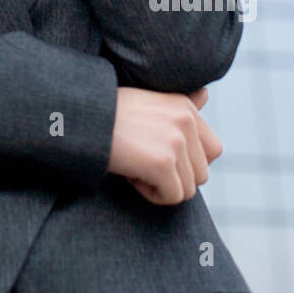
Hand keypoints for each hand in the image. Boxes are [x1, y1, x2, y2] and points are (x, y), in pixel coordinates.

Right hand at [107, 86, 222, 205]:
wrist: (80, 117)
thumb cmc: (108, 112)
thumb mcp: (148, 100)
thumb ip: (181, 104)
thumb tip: (205, 95)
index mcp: (185, 106)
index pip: (213, 150)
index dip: (187, 162)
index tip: (156, 153)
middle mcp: (186, 120)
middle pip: (202, 174)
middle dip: (173, 177)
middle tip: (141, 159)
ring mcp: (176, 141)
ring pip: (188, 189)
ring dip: (160, 186)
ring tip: (135, 163)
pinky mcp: (164, 163)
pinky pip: (172, 197)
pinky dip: (150, 194)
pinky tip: (130, 173)